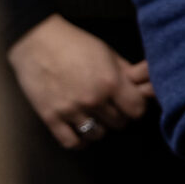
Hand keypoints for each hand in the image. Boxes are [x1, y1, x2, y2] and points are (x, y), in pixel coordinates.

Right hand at [7, 16, 152, 147]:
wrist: (36, 41)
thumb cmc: (74, 43)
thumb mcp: (107, 52)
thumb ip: (127, 71)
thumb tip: (148, 84)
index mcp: (109, 82)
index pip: (137, 110)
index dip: (136, 106)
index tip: (130, 102)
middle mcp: (93, 99)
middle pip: (119, 123)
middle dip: (118, 115)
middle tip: (111, 106)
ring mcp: (71, 111)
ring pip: (98, 135)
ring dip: (99, 127)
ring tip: (95, 115)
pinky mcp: (51, 118)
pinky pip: (72, 142)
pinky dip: (79, 141)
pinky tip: (81, 131)